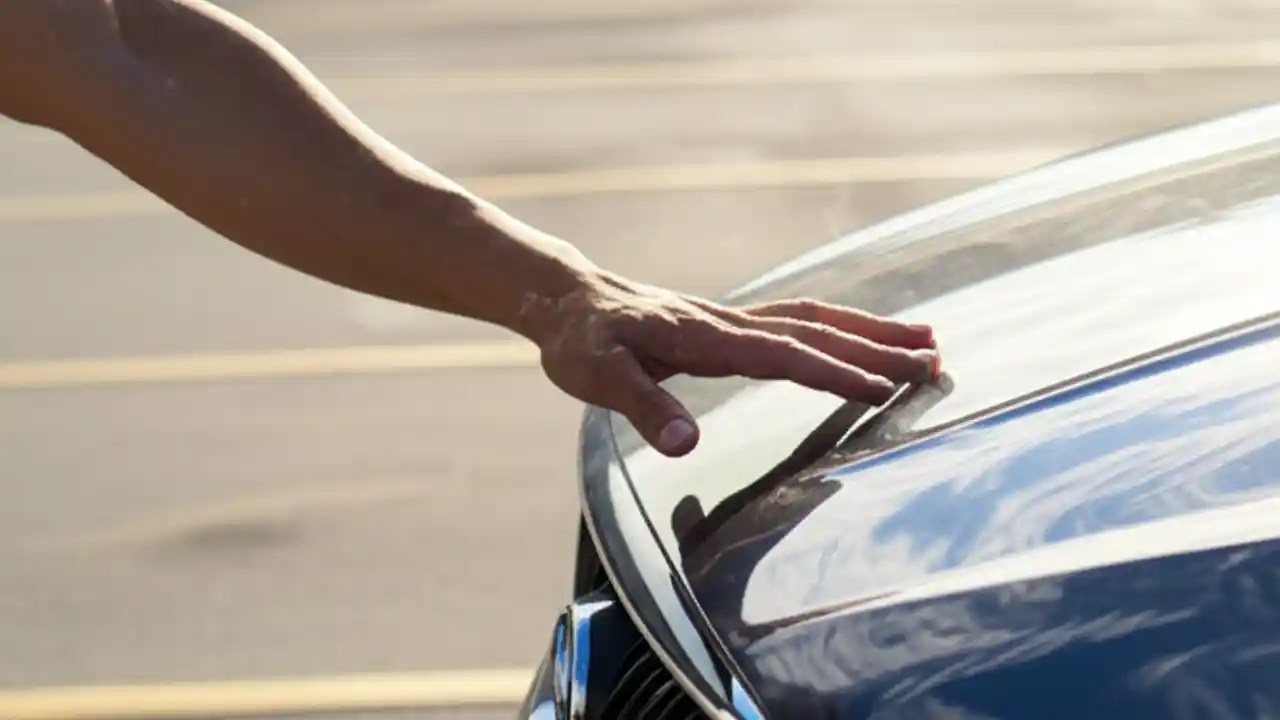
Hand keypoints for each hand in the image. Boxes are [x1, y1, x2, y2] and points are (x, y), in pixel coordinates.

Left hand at [525, 271, 939, 456]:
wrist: (568, 299)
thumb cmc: (582, 342)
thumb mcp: (598, 377)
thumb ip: (643, 407)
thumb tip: (685, 444)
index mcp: (706, 338)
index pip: (785, 356)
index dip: (836, 374)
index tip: (886, 389)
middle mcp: (730, 322)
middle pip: (816, 332)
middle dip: (877, 348)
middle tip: (936, 362)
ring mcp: (733, 319)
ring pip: (815, 318)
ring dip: (870, 329)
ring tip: (924, 338)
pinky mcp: (729, 323)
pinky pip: (797, 318)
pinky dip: (839, 325)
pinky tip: (858, 335)